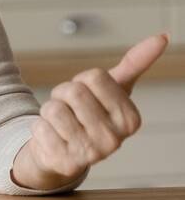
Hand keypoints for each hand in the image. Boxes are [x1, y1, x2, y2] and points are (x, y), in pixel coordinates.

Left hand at [12, 33, 168, 189]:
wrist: (62, 151)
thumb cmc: (89, 115)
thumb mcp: (114, 90)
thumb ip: (135, 64)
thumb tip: (162, 37)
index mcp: (131, 119)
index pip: (94, 77)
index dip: (82, 81)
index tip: (87, 96)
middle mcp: (114, 140)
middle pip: (72, 91)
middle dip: (62, 95)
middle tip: (69, 110)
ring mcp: (89, 154)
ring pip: (52, 108)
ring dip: (49, 112)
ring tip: (60, 125)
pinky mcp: (63, 162)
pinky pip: (39, 127)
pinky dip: (39, 128)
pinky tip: (52, 140)